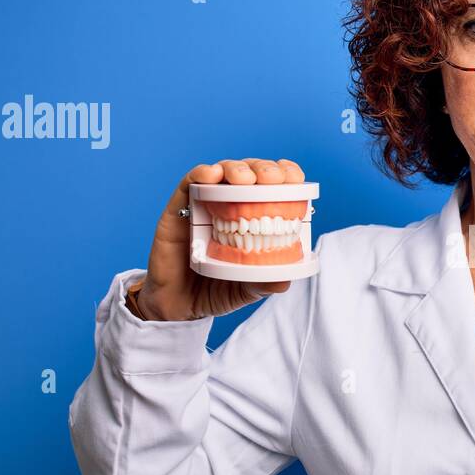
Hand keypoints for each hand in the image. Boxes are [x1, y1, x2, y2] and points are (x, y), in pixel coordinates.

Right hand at [133, 158, 306, 320]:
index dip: (285, 175)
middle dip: (264, 169)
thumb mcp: (245, 290)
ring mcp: (204, 204)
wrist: (179, 306)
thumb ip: (262, 284)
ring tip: (246, 179)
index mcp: (254, 219)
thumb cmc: (215, 291)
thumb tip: (284, 281)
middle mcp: (231, 206)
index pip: (273, 187)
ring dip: (236, 169)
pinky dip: (202, 174)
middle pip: (251, 172)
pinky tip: (212, 174)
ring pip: (222, 171)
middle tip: (273, 179)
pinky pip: (189, 184)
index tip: (295, 179)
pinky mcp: (178, 209)